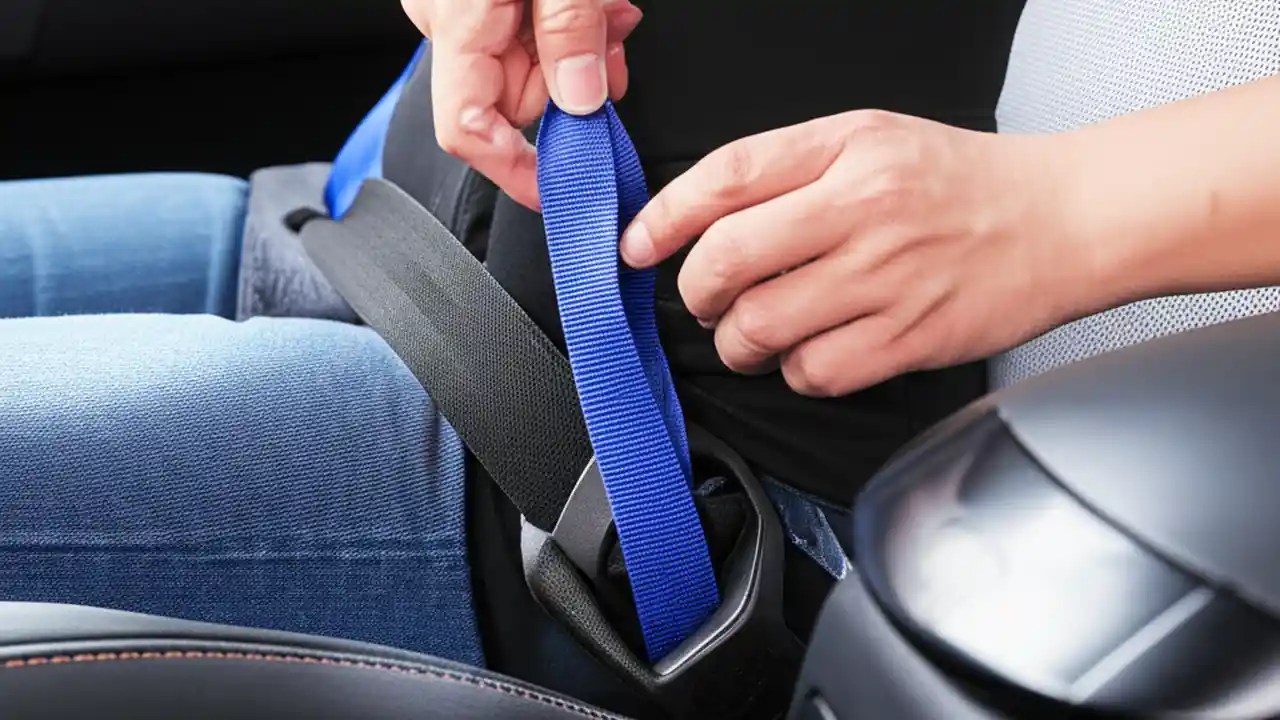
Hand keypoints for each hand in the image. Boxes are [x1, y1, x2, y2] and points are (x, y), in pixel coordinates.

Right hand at [402, 0, 642, 209]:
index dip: (518, 174)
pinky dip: (570, 29)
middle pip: (516, 100)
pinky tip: (596, 2)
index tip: (564, 193)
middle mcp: (448, 21)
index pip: (469, 132)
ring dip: (582, 51)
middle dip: (577, 86)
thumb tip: (580, 103)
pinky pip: (529, 35)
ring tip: (608, 8)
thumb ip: (569, 30)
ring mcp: (463, 8)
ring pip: (532, 67)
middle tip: (612, 47)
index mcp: (456, 21)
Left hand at [621, 110, 1089, 396]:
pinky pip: (815, 372)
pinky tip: (811, 352)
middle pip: (728, 261)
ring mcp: (887, 278)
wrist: (1062, 219)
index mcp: (847, 150)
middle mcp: (863, 209)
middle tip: (703, 300)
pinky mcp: (910, 337)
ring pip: (762, 327)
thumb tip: (701, 216)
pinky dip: (796, 371)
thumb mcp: (870, 140)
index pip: (725, 177)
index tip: (635, 246)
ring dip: (738, 342)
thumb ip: (788, 169)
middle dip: (695, 293)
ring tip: (752, 332)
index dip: (663, 217)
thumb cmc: (960, 183)